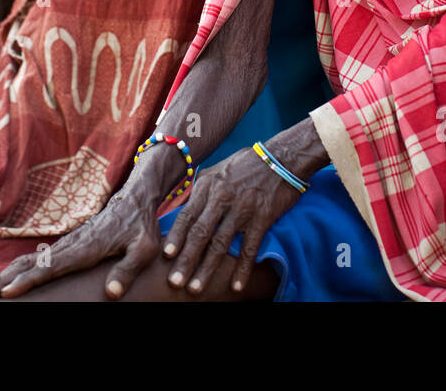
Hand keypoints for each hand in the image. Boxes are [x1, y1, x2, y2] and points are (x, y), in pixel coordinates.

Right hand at [0, 188, 162, 300]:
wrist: (134, 199)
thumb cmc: (141, 226)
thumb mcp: (144, 249)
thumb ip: (128, 270)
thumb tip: (111, 293)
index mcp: (85, 248)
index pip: (51, 267)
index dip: (28, 280)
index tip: (8, 292)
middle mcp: (70, 245)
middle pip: (30, 263)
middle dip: (4, 280)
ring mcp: (66, 244)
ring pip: (28, 259)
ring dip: (4, 275)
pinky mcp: (67, 244)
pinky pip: (36, 258)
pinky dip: (17, 269)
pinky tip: (6, 280)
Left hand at [162, 146, 300, 294]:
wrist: (281, 157)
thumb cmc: (245, 164)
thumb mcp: (217, 170)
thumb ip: (200, 189)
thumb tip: (183, 206)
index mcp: (208, 186)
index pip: (187, 215)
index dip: (176, 237)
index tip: (165, 256)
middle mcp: (222, 198)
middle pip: (200, 233)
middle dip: (186, 259)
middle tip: (174, 281)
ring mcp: (242, 208)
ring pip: (221, 243)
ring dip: (207, 268)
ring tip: (196, 288)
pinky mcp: (262, 217)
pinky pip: (249, 247)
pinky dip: (242, 268)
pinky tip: (236, 286)